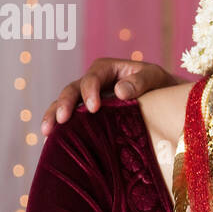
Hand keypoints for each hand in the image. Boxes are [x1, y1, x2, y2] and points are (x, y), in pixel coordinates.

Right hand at [40, 57, 176, 135]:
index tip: (93, 108)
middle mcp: (92, 82)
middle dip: (64, 104)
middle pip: (71, 90)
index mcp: (106, 69)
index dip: (89, 91)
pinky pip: (71, 121)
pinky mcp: (88, 116)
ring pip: (64, 105)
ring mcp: (87, 99)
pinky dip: (61, 130)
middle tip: (61, 120)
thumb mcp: (155, 77)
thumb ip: (141, 81)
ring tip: (47, 132)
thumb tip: (120, 92)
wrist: (165, 99)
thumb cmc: (160, 85)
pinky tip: (52, 142)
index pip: (92, 78)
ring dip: (53, 117)